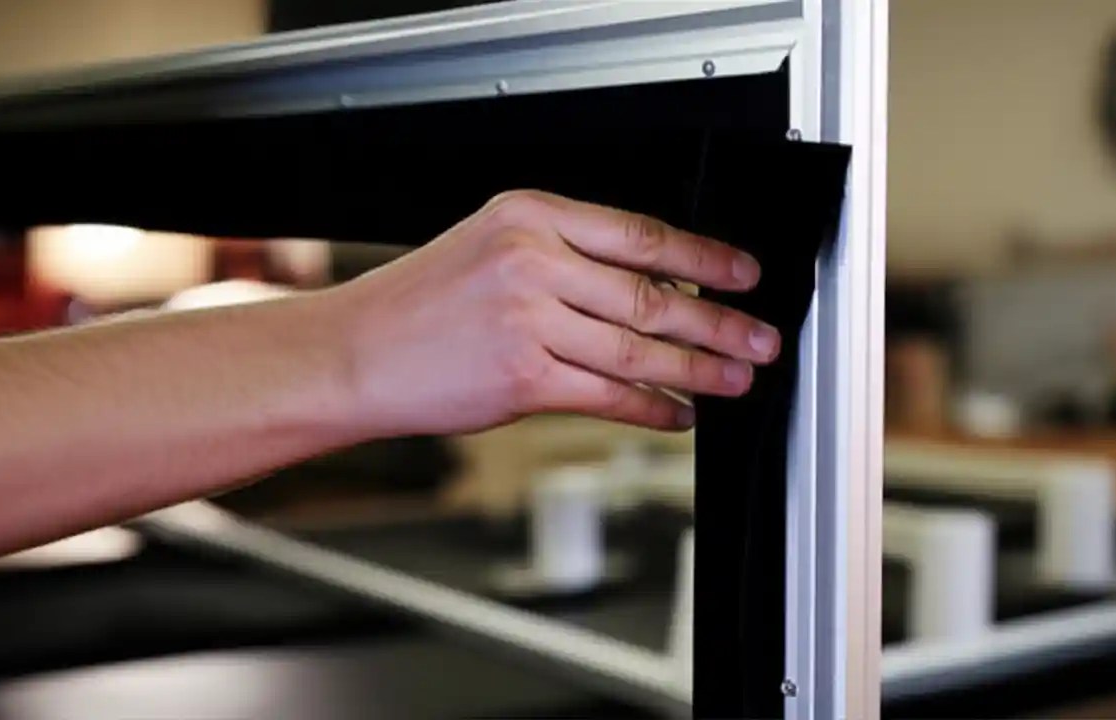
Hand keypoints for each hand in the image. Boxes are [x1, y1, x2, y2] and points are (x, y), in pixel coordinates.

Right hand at [328, 190, 779, 437]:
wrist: (355, 353)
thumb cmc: (417, 306)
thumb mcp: (490, 248)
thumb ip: (565, 260)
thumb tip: (649, 292)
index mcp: (530, 215)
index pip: (641, 234)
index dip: (705, 258)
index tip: (743, 274)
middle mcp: (533, 260)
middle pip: (652, 295)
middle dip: (720, 323)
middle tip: (760, 340)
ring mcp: (529, 319)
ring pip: (639, 349)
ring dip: (699, 370)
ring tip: (736, 381)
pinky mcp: (523, 378)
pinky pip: (608, 395)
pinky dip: (652, 409)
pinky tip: (678, 413)